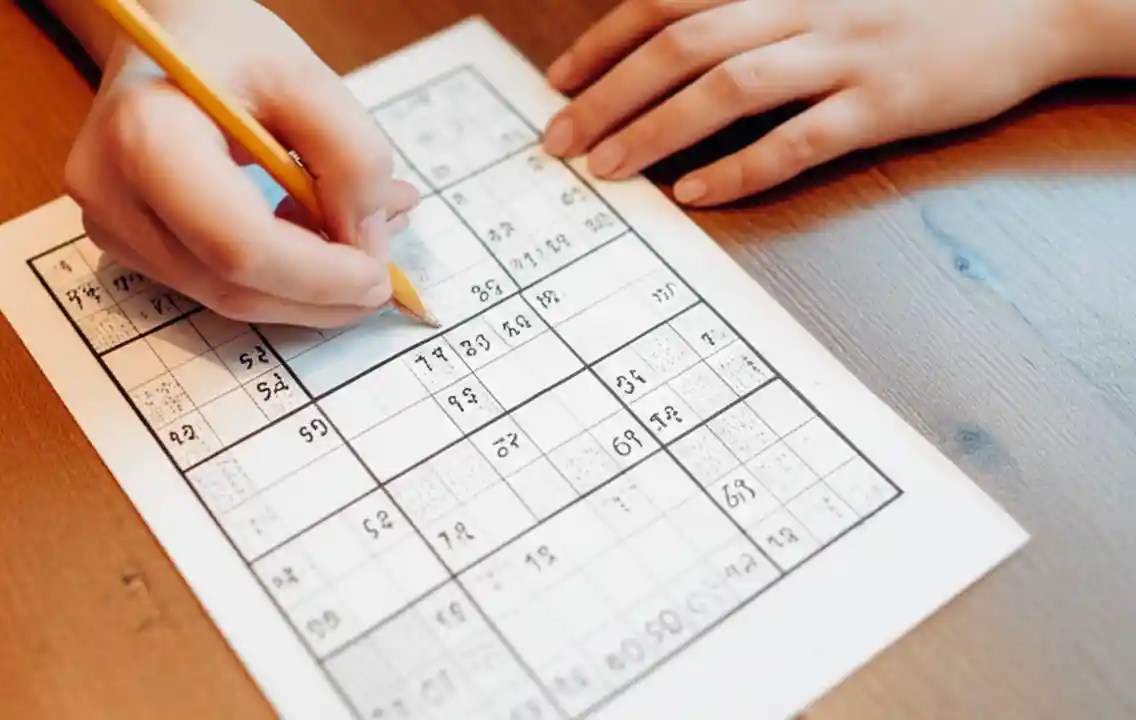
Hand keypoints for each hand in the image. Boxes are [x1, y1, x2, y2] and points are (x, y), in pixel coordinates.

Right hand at [65, 0, 418, 326]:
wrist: (161, 38)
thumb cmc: (225, 44)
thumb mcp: (304, 75)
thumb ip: (351, 155)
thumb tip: (371, 244)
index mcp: (147, 138)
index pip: (240, 246)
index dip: (319, 277)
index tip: (380, 277)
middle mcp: (110, 193)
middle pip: (232, 286)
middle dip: (320, 296)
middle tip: (384, 278)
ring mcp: (109, 226)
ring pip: (227, 298)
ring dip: (305, 290)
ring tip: (357, 241)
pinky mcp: (126, 243)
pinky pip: (214, 284)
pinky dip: (277, 278)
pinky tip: (311, 236)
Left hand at [543, 0, 1075, 205]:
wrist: (1029, 8)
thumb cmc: (910, 9)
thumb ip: (752, 15)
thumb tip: (671, 56)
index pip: (669, 0)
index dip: (605, 41)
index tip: (559, 83)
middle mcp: (804, 7)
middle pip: (684, 43)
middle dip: (610, 93)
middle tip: (560, 140)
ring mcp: (845, 53)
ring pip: (731, 85)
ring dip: (658, 128)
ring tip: (607, 170)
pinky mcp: (884, 103)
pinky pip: (801, 138)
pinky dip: (743, 167)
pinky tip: (696, 195)